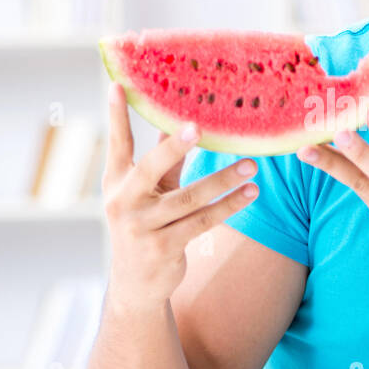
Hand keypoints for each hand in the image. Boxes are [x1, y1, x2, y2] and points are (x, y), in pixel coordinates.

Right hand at [102, 82, 258, 311]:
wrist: (135, 284)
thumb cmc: (144, 226)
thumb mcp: (145, 193)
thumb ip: (160, 160)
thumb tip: (175, 121)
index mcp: (116, 182)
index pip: (117, 143)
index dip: (116, 115)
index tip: (118, 84)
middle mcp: (124, 202)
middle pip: (151, 167)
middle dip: (174, 146)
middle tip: (199, 126)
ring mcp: (142, 227)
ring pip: (188, 198)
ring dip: (223, 180)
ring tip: (252, 165)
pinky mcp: (164, 247)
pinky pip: (202, 222)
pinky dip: (228, 206)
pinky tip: (249, 193)